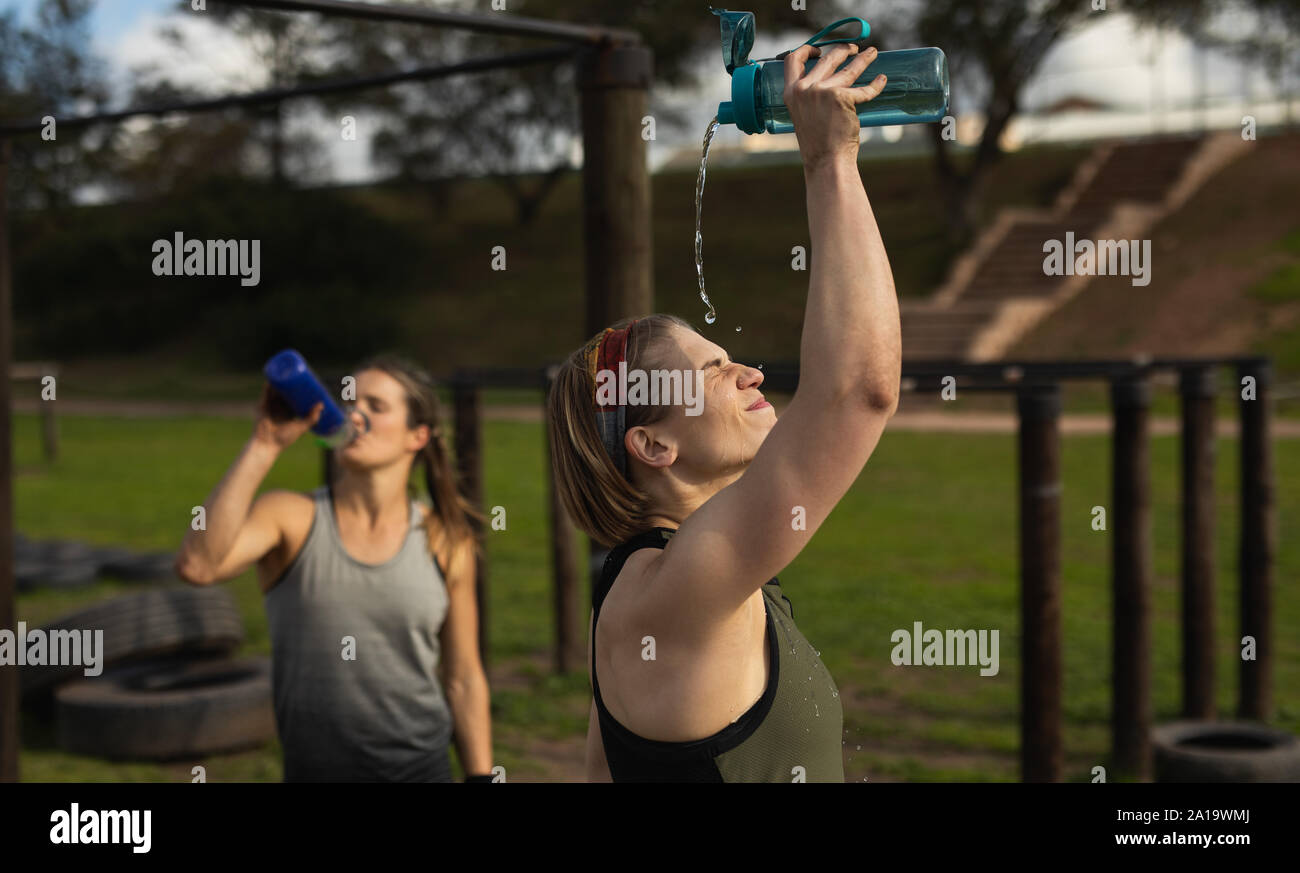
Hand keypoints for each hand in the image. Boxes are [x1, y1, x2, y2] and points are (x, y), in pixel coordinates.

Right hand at [252, 383, 321, 450]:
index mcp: (288, 413)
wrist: (266, 444)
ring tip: (289, 372)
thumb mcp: (301, 427)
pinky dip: (269, 384)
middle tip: (302, 376)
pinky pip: (266, 392)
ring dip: (281, 381)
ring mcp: (270, 406)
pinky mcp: (263, 405)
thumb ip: (311, 418)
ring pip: (277, 390)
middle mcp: (279, 408)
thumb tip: (321, 404)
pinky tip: (274, 376)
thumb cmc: (284, 438)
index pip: (295, 399)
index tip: (309, 384)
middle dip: (292, 384)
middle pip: (286, 392)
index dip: (301, 391)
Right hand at [782, 42, 886, 171]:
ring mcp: (823, 91)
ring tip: (873, 53)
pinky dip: (876, 84)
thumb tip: (827, 79)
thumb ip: (809, 96)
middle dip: (843, 50)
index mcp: (791, 92)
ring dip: (863, 58)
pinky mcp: (842, 97)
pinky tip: (882, 80)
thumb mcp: (804, 114)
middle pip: (827, 59)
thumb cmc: (818, 143)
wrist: (826, 160)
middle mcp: (804, 89)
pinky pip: (864, 89)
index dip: (807, 50)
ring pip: (849, 68)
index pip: (793, 60)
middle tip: (854, 49)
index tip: (819, 50)